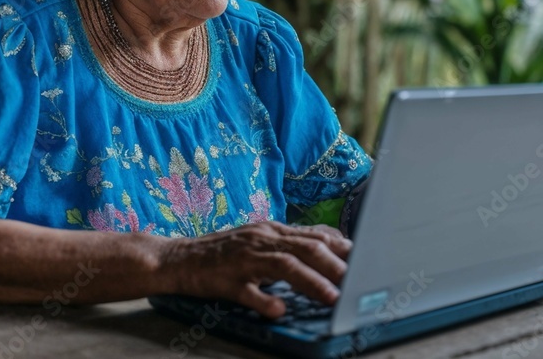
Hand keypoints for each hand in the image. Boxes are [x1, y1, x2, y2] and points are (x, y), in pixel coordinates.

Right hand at [159, 221, 351, 318]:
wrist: (177, 258)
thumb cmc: (222, 252)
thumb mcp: (258, 239)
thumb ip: (289, 242)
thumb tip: (328, 242)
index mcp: (269, 230)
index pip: (312, 235)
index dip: (340, 247)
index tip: (365, 258)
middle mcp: (260, 240)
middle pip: (304, 247)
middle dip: (334, 264)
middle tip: (357, 281)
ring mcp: (242, 259)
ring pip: (282, 265)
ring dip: (311, 281)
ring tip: (332, 297)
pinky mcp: (225, 280)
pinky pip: (247, 291)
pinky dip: (264, 301)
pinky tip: (278, 311)